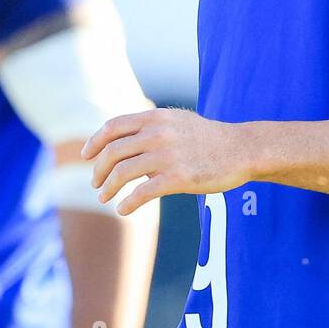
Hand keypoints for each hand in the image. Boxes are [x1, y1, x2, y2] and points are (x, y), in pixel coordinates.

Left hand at [81, 108, 254, 215]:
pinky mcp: (179, 177)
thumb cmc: (209, 138)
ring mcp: (167, 155)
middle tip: (96, 184)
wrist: (242, 150)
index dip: (95, 142)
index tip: (86, 156)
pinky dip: (127, 203)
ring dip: (108, 188)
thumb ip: (151, 127)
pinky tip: (123, 210)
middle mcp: (158, 133)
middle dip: (98, 170)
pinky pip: (142, 193)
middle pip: (112, 152)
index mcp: (156, 117)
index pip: (113, 126)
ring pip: (122, 173)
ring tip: (105, 199)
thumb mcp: (178, 122)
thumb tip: (125, 140)